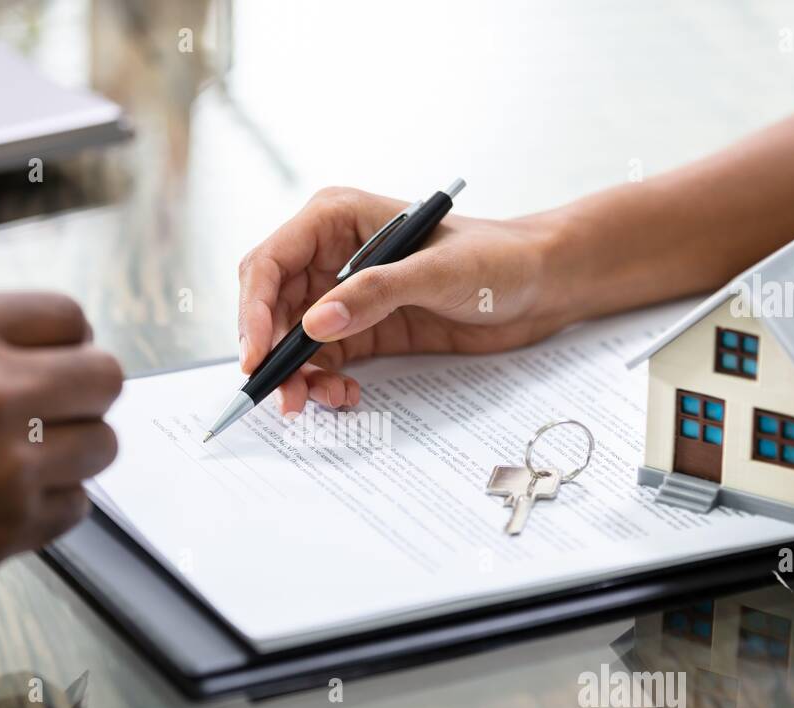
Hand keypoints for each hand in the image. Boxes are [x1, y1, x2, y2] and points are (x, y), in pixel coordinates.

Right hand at [0, 292, 122, 623]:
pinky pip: (76, 506)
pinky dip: (53, 502)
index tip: (56, 352)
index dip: (64, 336)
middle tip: (58, 401)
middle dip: (84, 386)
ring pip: (102, 445)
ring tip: (29, 452)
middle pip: (106, 376)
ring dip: (73, 447)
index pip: (69, 317)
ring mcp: (9, 465)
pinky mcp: (10, 527)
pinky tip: (8, 495)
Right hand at [237, 186, 568, 415]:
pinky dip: (325, 384)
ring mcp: (344, 295)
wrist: (539, 286)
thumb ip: (375, 294)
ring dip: (298, 376)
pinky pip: (324, 361)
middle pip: (273, 308)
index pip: (271, 263)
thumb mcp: (437, 272)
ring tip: (321, 402)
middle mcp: (330, 255)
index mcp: (336, 219)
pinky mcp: (363, 330)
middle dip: (272, 354)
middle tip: (284, 397)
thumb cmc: (497, 258)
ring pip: (293, 341)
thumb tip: (313, 325)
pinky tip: (345, 397)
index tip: (258, 356)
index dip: (254, 310)